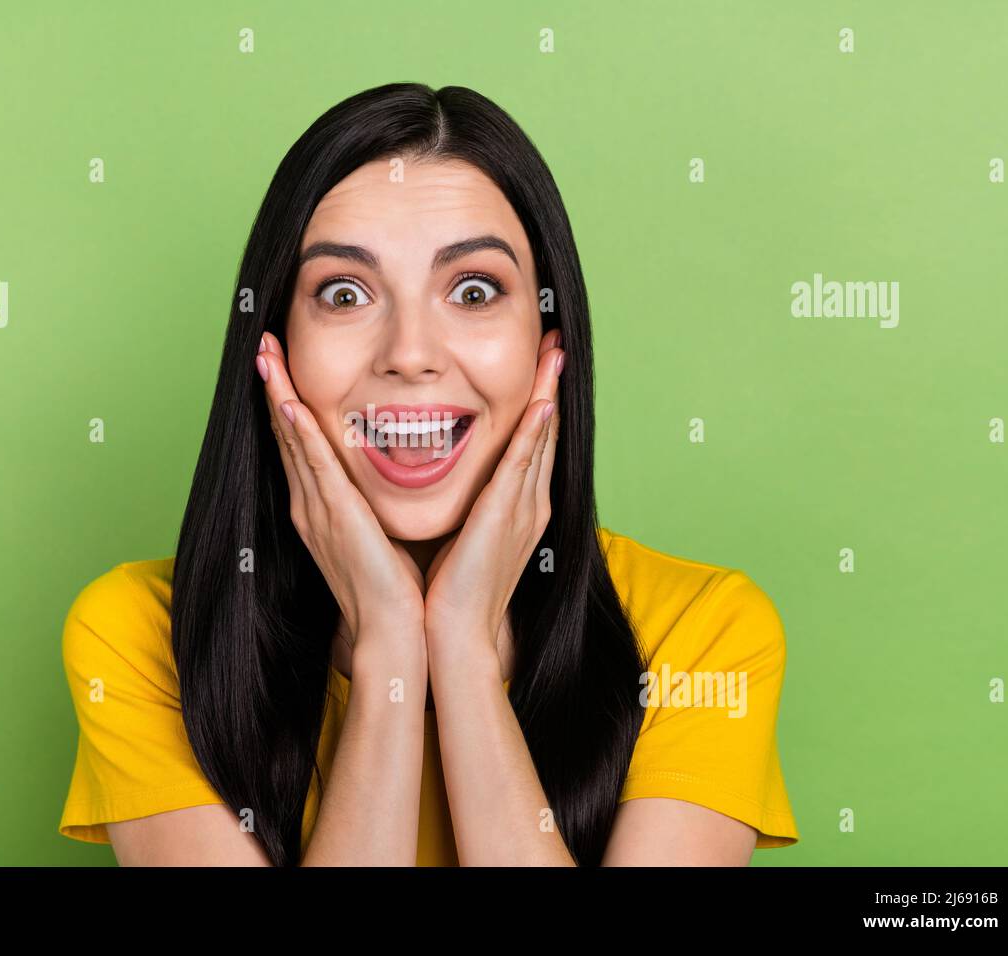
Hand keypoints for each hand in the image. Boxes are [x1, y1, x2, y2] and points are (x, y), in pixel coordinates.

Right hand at [257, 332, 426, 655]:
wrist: (391, 630)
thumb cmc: (393, 587)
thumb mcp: (378, 532)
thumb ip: (372, 502)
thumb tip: (388, 475)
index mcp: (320, 508)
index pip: (299, 444)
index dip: (287, 403)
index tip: (281, 366)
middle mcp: (310, 504)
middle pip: (286, 434)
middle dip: (274, 387)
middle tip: (262, 345)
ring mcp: (318, 509)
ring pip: (293, 440)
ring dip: (278, 395)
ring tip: (265, 355)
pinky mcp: (336, 517)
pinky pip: (314, 467)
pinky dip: (299, 433)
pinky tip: (289, 403)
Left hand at [422, 329, 562, 665]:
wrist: (455, 634)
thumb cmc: (452, 591)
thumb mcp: (464, 537)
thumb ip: (467, 505)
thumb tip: (455, 484)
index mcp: (518, 508)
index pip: (530, 444)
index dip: (538, 403)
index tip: (539, 366)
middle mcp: (529, 503)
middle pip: (543, 432)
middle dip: (550, 386)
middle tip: (555, 343)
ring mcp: (523, 508)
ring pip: (538, 439)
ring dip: (547, 393)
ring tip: (554, 353)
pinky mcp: (507, 516)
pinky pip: (522, 464)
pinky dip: (533, 432)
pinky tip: (541, 402)